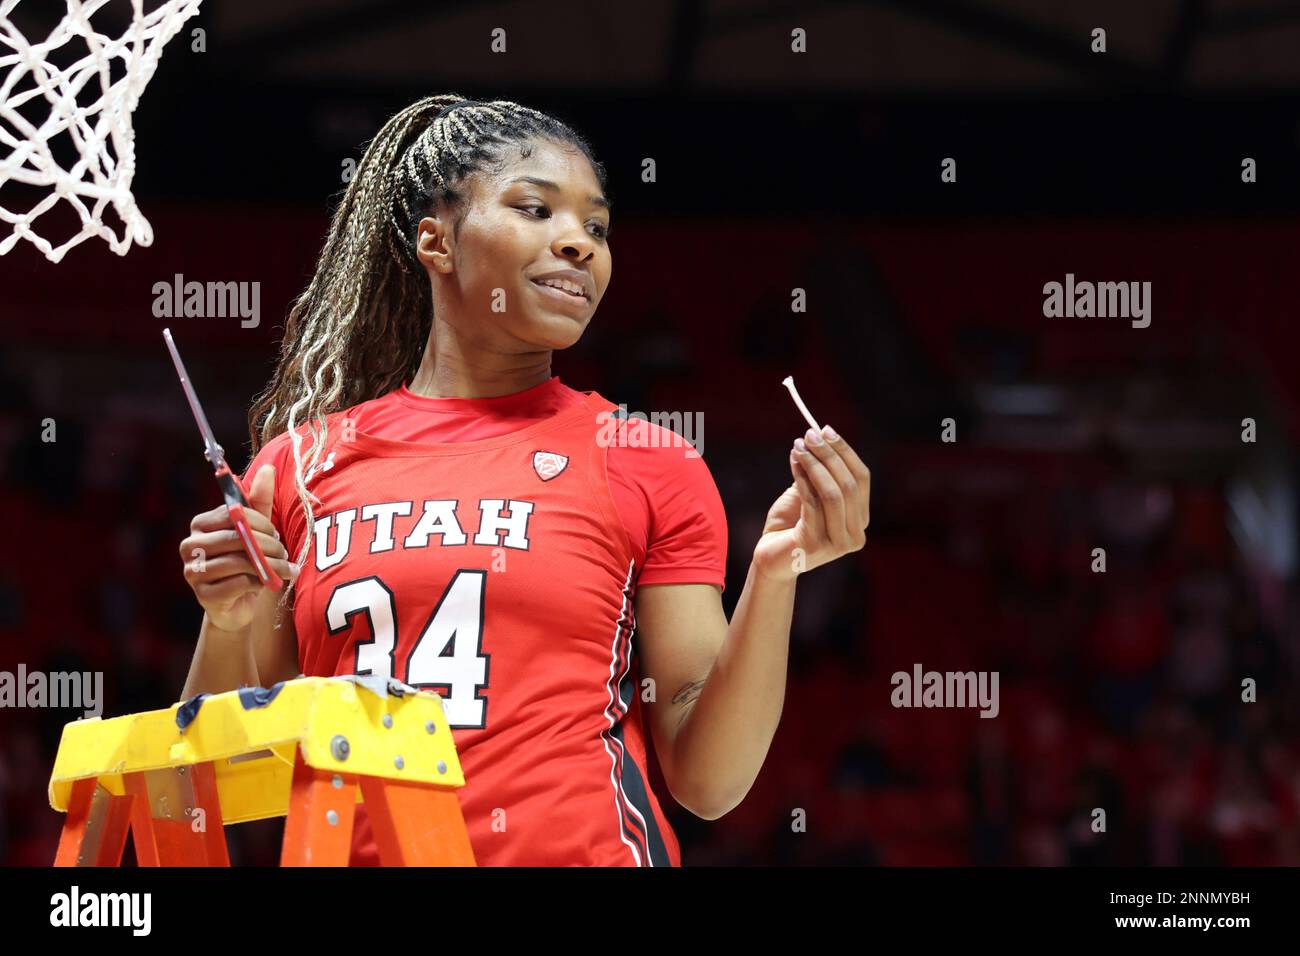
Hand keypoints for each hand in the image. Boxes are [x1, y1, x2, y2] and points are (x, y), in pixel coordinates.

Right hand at [179, 464, 296, 631]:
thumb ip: (260, 501)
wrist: (238, 604)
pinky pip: (237, 584)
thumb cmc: (247, 560)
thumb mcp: (256, 530)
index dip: (260, 523)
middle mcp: (190, 546)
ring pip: (238, 562)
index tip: (277, 533)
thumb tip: (269, 469)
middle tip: (286, 554)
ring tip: (286, 569)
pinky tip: (266, 585)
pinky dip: (258, 583)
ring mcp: (192, 572)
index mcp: (200, 524)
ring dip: (269, 565)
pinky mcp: (202, 596)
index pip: (232, 514)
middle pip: (235, 538)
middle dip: (268, 545)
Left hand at [752, 425, 870, 582]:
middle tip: (809, 434)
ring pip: (833, 494)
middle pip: (849, 485)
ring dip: (815, 465)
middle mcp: (856, 534)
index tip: (826, 429)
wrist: (770, 558)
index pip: (862, 479)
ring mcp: (839, 543)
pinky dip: (802, 479)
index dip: (845, 452)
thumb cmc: (790, 524)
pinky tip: (793, 463)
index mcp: (860, 519)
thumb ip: (819, 473)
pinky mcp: (816, 546)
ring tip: (798, 447)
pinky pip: (812, 504)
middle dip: (829, 455)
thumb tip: (819, 436)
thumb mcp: (809, 493)